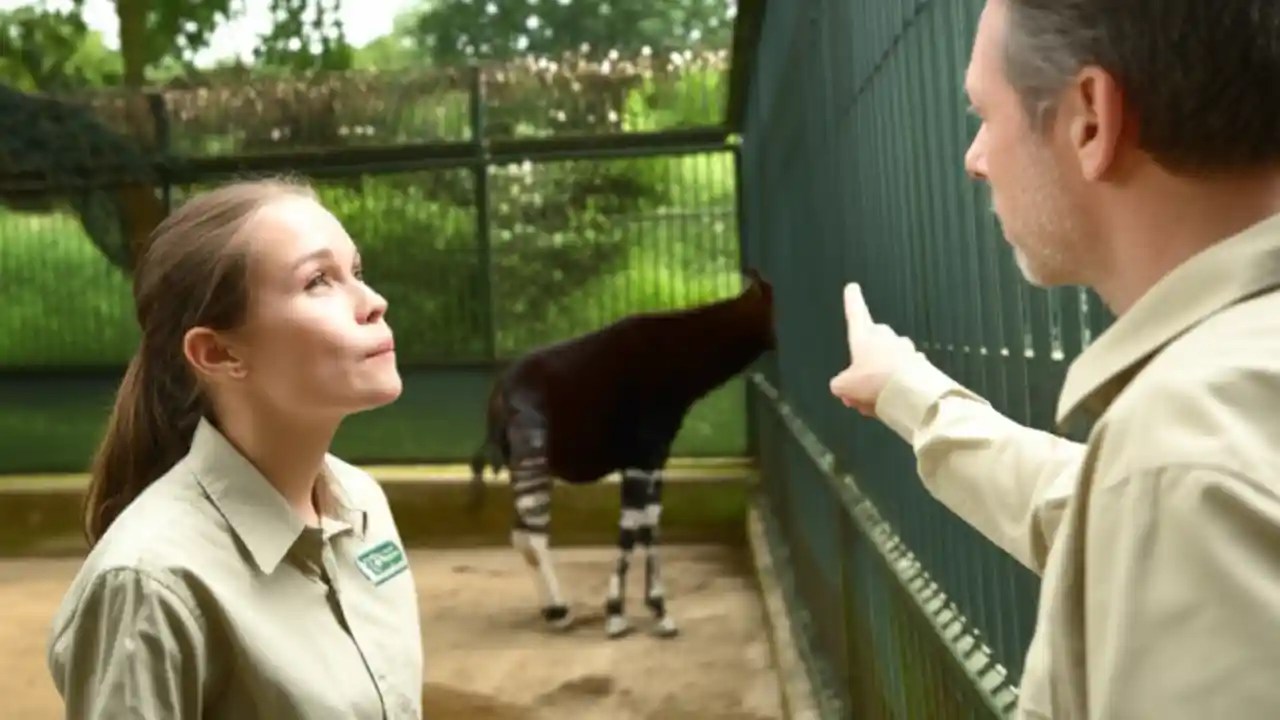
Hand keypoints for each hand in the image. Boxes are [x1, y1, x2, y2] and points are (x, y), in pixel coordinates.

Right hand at [829, 283, 918, 416]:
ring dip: (881, 377)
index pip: (855, 313)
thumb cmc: (872, 382)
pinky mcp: (921, 364)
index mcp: (865, 336)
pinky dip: (897, 385)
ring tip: (876, 401)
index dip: (852, 301)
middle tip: (859, 388)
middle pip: (872, 344)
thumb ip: (840, 384)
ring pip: (888, 362)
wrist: (910, 393)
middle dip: (866, 362)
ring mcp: (906, 349)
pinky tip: (894, 402)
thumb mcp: (844, 387)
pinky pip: (904, 373)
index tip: (852, 287)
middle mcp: (886, 337)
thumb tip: (842, 386)